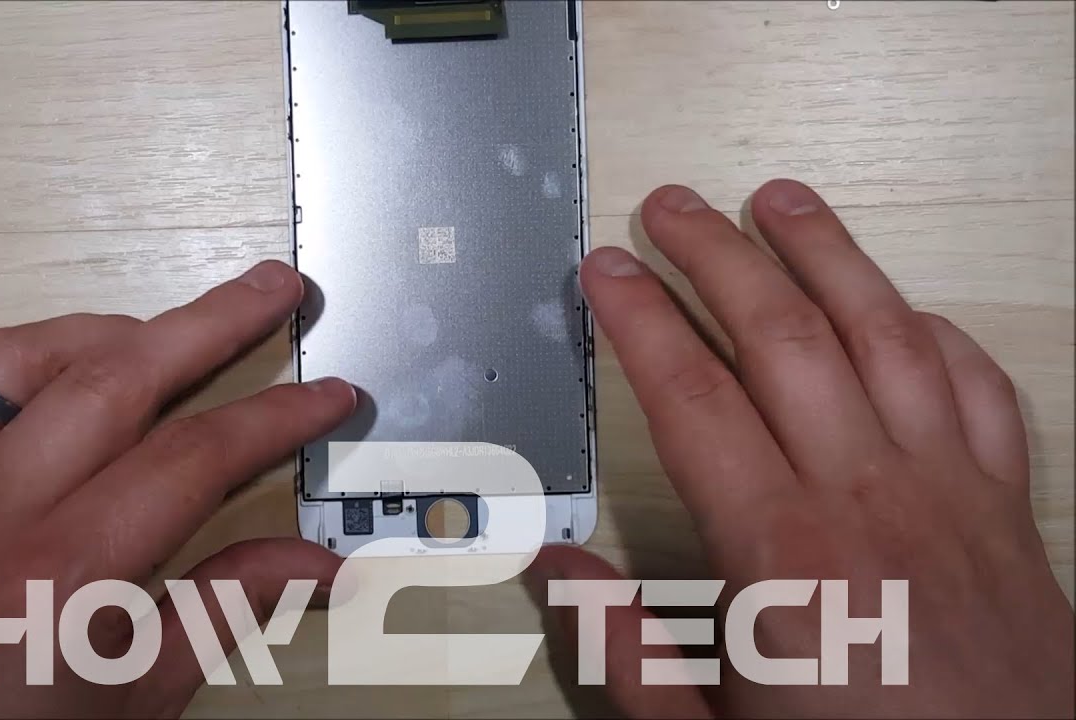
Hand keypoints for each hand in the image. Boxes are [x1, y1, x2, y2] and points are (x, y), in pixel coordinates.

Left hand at [0, 261, 356, 717]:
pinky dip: (30, 356)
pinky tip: (75, 363)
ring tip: (182, 323)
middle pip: (118, 379)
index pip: (192, 459)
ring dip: (119, 328)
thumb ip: (228, 609)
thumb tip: (318, 565)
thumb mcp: (136, 700)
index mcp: (60, 579)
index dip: (275, 418)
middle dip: (212, 323)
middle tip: (275, 288)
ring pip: (28, 359)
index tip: (328, 395)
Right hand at [529, 180, 1073, 717]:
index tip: (604, 268)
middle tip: (670, 204)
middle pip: (783, 336)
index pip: (690, 398)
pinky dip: (940, 333)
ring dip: (828, 254)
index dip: (638, 319)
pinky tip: (904, 307)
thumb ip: (625, 648)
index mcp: (781, 557)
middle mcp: (868, 499)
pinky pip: (981, 389)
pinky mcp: (1008, 507)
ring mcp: (949, 492)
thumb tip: (554, 566)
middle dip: (717, 255)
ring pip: (886, 334)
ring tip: (779, 197)